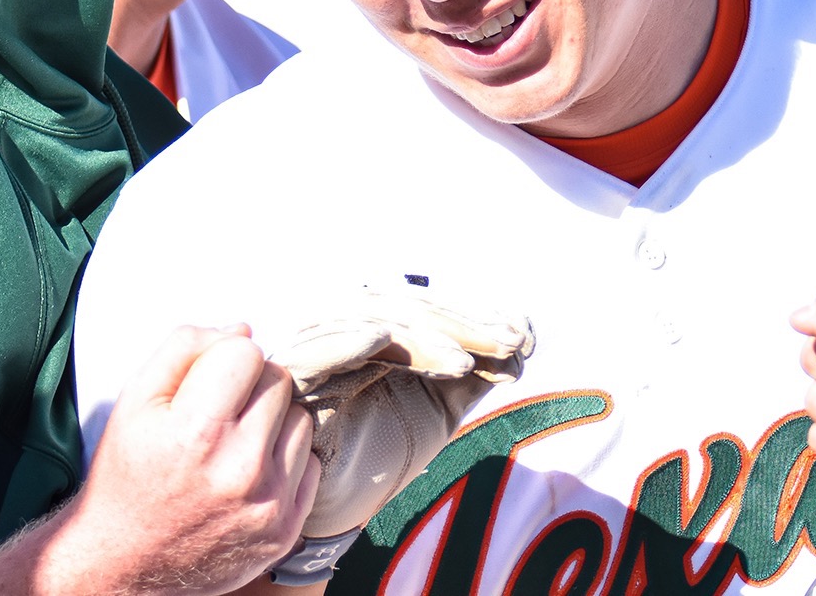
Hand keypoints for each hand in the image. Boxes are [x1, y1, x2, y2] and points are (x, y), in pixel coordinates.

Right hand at [45, 326, 321, 593]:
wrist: (123, 562)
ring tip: (233, 445)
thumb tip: (241, 329)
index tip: (206, 382)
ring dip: (272, 422)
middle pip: (278, 381)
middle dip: (250, 387)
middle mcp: (239, 470)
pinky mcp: (286, 528)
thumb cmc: (127, 477)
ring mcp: (268, 503)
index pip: (247, 351)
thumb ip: (183, 349)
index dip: (224, 358)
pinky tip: (249, 472)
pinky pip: (310, 462)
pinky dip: (285, 460)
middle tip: (217, 414)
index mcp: (197, 433)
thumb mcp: (134, 403)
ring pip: (300, 419)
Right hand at [274, 291, 532, 536]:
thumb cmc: (385, 449)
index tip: (524, 337)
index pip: (428, 306)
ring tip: (466, 362)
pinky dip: (344, 341)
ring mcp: (314, 350)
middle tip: (509, 343)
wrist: (338, 509)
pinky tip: (381, 341)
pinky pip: (313, 354)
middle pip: (404, 309)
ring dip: (422, 339)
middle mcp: (344, 328)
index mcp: (378, 327)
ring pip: (369, 325)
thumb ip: (475, 369)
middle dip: (461, 326)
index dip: (475, 317)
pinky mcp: (291, 384)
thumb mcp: (442, 404)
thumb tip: (523, 334)